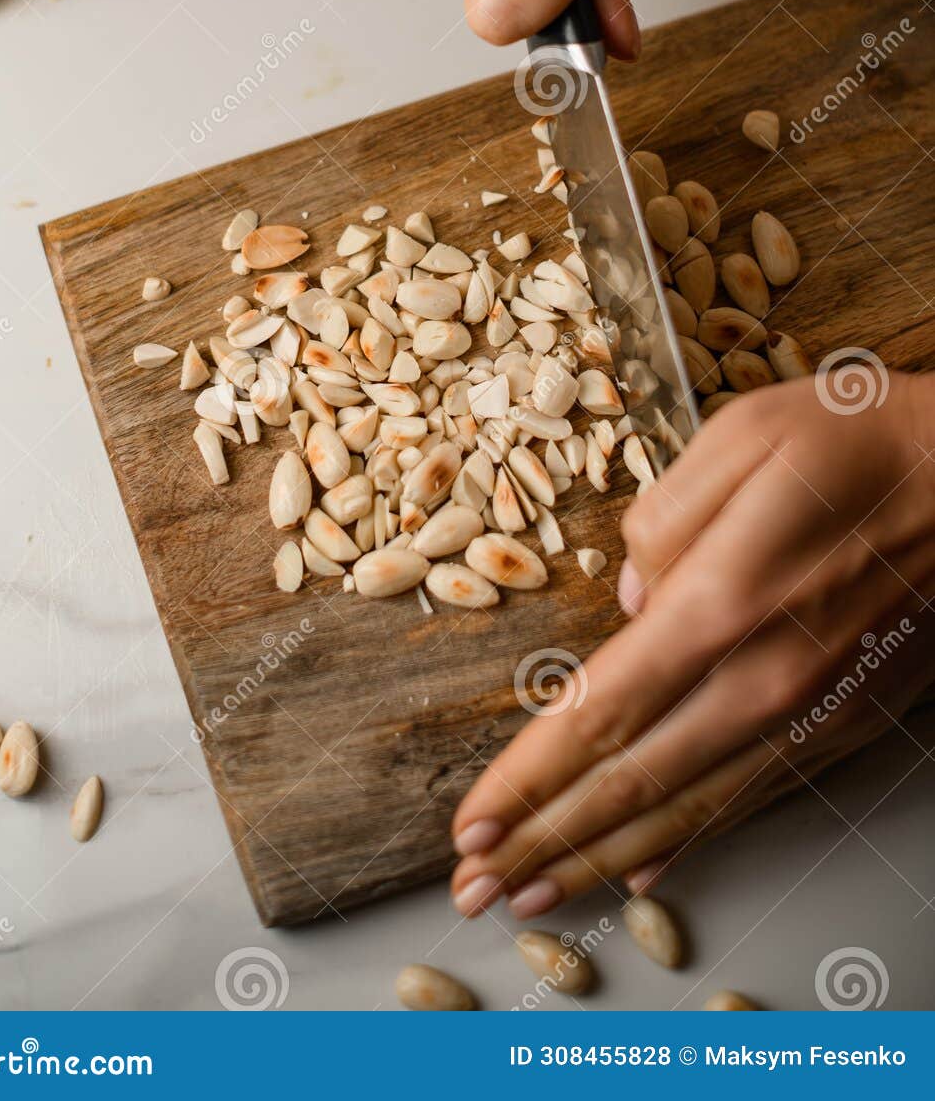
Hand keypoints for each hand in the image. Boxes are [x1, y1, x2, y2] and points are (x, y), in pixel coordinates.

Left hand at [448, 374, 934, 918]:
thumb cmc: (860, 440)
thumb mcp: (743, 434)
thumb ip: (663, 520)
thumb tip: (629, 601)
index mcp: (724, 603)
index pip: (601, 713)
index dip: (529, 780)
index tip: (471, 825)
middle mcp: (764, 678)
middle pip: (630, 783)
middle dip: (542, 843)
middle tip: (470, 888)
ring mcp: (806, 711)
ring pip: (685, 808)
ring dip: (598, 858)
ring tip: (531, 897)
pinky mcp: (839, 721)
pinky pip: (748, 797)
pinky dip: (685, 841)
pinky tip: (640, 869)